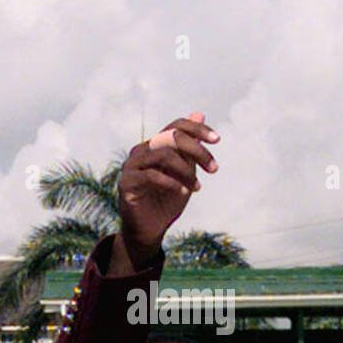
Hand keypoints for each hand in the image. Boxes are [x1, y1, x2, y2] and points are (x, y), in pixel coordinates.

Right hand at [110, 112, 219, 274]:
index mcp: (154, 146)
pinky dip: (171, 182)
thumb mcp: (185, 171)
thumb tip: (200, 113)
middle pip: (171, 138)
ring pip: (163, 155)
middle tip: (213, 169)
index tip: (217, 140)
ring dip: (186, 170)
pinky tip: (184, 192)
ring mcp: (131, 166)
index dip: (197, 129)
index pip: (176, 127)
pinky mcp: (126, 183)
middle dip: (197, 151)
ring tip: (198, 187)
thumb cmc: (166, 201)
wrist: (149, 229)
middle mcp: (140, 151)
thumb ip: (190, 147)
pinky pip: (151, 176)